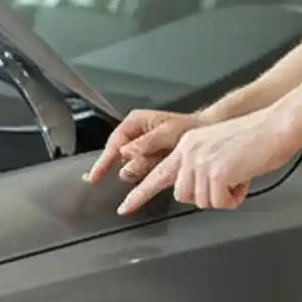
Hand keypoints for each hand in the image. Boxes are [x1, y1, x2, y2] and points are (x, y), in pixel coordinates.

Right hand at [84, 109, 204, 185]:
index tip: (94, 178)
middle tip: (158, 156)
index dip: (103, 162)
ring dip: (148, 167)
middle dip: (138, 163)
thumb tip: (126, 151)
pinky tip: (164, 163)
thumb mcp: (169, 131)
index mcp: (135, 123)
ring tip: (166, 157)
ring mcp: (141, 149)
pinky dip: (153, 172)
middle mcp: (135, 136)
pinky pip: (143, 173)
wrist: (207, 134)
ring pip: (133, 168)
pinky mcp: (150, 161)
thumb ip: (147, 142)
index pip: (113, 144)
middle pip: (122, 159)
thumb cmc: (190, 127)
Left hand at [117, 110, 297, 214]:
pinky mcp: (216, 173)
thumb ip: (200, 165)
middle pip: (184, 195)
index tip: (125, 208)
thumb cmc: (255, 139)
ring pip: (203, 201)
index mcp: (188, 145)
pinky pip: (222, 203)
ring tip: (238, 175)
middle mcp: (189, 151)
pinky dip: (235, 198)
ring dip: (224, 196)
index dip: (140, 194)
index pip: (157, 173)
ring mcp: (200, 162)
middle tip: (228, 181)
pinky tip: (244, 178)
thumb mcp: (217, 148)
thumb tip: (199, 189)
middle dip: (206, 195)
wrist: (275, 127)